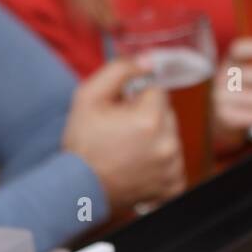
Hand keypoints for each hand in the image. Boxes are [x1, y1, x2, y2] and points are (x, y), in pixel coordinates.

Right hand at [63, 58, 186, 214]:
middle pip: (166, 114)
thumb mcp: (88, 97)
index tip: (120, 110)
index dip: (136, 97)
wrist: (76, 190)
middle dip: (147, 116)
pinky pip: (175, 163)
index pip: (157, 90)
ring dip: (155, 138)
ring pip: (171, 137)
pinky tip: (139, 164)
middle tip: (122, 130)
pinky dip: (161, 162)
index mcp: (151, 120)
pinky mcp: (172, 186)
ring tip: (128, 149)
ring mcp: (172, 168)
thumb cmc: (81, 144)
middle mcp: (167, 145)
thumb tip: (147, 61)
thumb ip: (120, 70)